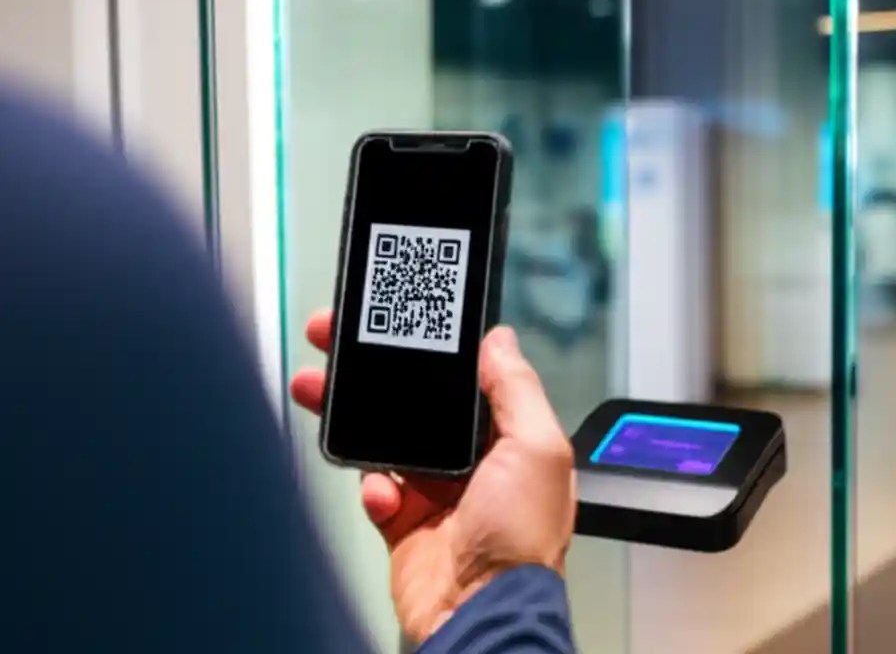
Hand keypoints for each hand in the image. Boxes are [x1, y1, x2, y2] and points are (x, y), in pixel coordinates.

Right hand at [290, 311, 575, 643]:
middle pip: (418, 402)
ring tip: (320, 389)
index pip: (467, 377)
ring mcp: (437, 492)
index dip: (433, 347)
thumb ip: (518, 390)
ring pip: (387, 438)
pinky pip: (375, 489)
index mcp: (511, 437)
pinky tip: (381, 493)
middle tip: (338, 342)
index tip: (398, 320)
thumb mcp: (537, 449)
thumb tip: (501, 341)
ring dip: (354, 416)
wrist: (479, 613)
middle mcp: (475, 461)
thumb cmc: (522, 544)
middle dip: (377, 373)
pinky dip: (371, 487)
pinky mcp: (405, 522)